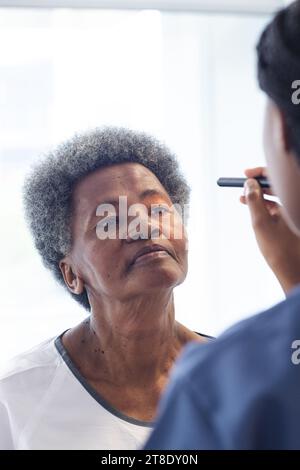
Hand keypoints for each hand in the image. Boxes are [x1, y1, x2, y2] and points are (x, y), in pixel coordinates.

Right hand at [240, 167, 299, 294]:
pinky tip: (254, 212)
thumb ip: (254, 200)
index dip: (259, 173)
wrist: (292, 270)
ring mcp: (293, 213)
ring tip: (243, 200)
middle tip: (242, 187)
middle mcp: (294, 205)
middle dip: (257, 184)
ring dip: (260, 196)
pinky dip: (265, 206)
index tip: (245, 175)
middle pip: (277, 185)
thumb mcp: (260, 222)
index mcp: (292, 202)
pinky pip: (279, 206)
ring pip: (277, 196)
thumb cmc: (278, 249)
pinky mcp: (292, 221)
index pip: (277, 177)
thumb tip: (249, 183)